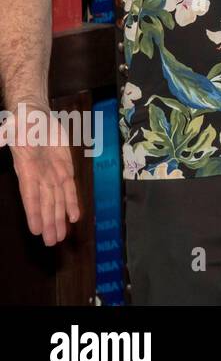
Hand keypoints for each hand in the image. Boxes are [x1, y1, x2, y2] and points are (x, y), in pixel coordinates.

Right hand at [2, 105, 80, 245]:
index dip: (33, 212)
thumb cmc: (22, 123)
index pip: (30, 195)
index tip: (34, 230)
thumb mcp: (12, 126)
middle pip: (45, 203)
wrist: (36, 118)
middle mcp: (40, 176)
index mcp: (27, 168)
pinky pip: (69, 188)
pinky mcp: (64, 169)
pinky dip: (72, 202)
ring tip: (60, 237)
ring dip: (59, 218)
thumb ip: (6, 134)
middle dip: (48, 222)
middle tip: (51, 242)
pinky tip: (74, 217)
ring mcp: (52, 174)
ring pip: (57, 200)